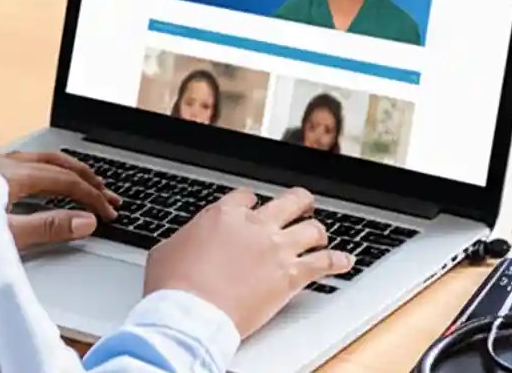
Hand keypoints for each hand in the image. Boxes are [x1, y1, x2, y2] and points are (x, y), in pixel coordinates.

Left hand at [0, 150, 121, 250]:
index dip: (91, 196)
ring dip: (68, 169)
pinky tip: (41, 177)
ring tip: (86, 181)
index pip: (65, 181)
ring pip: (40, 158)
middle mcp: (3, 161)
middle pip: (57, 164)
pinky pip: (23, 159)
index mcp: (13, 175)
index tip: (108, 212)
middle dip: (87, 180)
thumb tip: (86, 221)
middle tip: (108, 196)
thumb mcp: (4, 235)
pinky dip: (45, 167)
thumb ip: (46, 227)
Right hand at [143, 187, 354, 337]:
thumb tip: (184, 244)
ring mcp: (275, 248)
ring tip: (321, 235)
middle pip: (289, 201)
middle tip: (303, 205)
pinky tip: (345, 262)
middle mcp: (254, 225)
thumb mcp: (167, 251)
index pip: (247, 197)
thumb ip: (185, 240)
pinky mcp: (289, 276)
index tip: (254, 208)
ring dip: (318, 231)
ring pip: (311, 229)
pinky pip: (324, 263)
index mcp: (223, 215)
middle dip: (300, 202)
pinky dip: (338, 262)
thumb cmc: (172, 287)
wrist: (189, 315)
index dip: (252, 203)